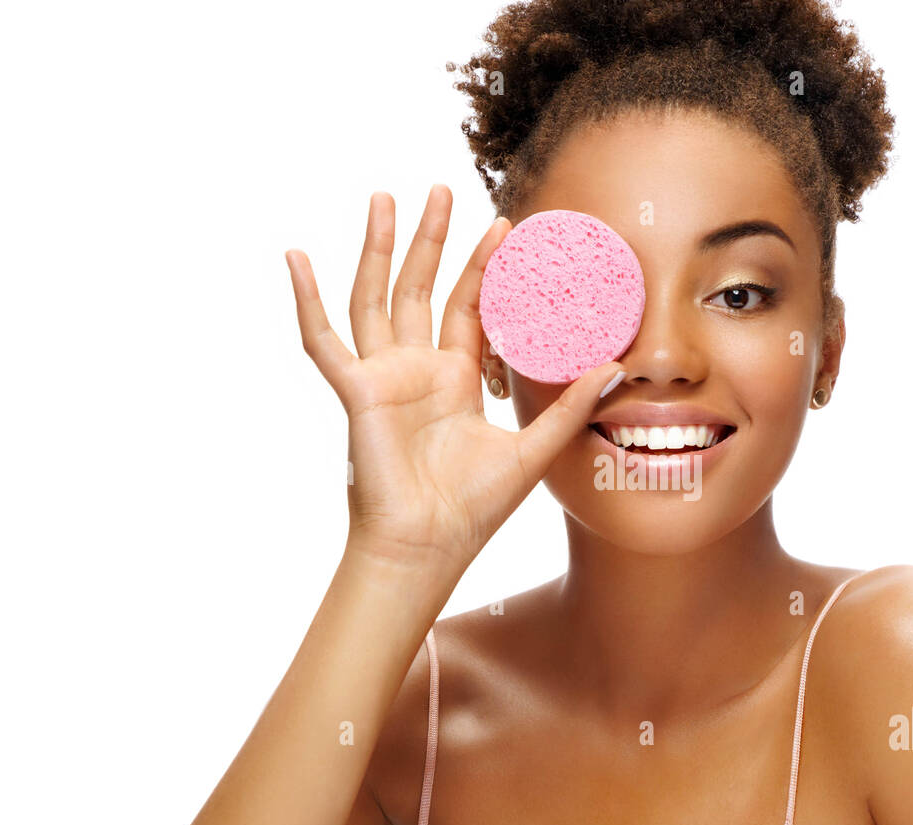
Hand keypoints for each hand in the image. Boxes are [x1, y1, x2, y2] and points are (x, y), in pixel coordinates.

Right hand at [285, 186, 624, 572]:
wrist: (428, 546)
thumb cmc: (472, 510)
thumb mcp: (532, 449)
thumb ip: (570, 407)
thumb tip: (616, 367)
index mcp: (456, 381)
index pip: (470, 309)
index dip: (484, 269)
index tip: (503, 226)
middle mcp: (418, 371)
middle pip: (422, 289)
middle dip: (432, 240)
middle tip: (443, 190)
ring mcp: (383, 378)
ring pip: (376, 298)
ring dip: (378, 248)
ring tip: (385, 197)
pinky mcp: (356, 392)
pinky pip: (323, 341)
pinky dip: (307, 300)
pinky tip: (296, 256)